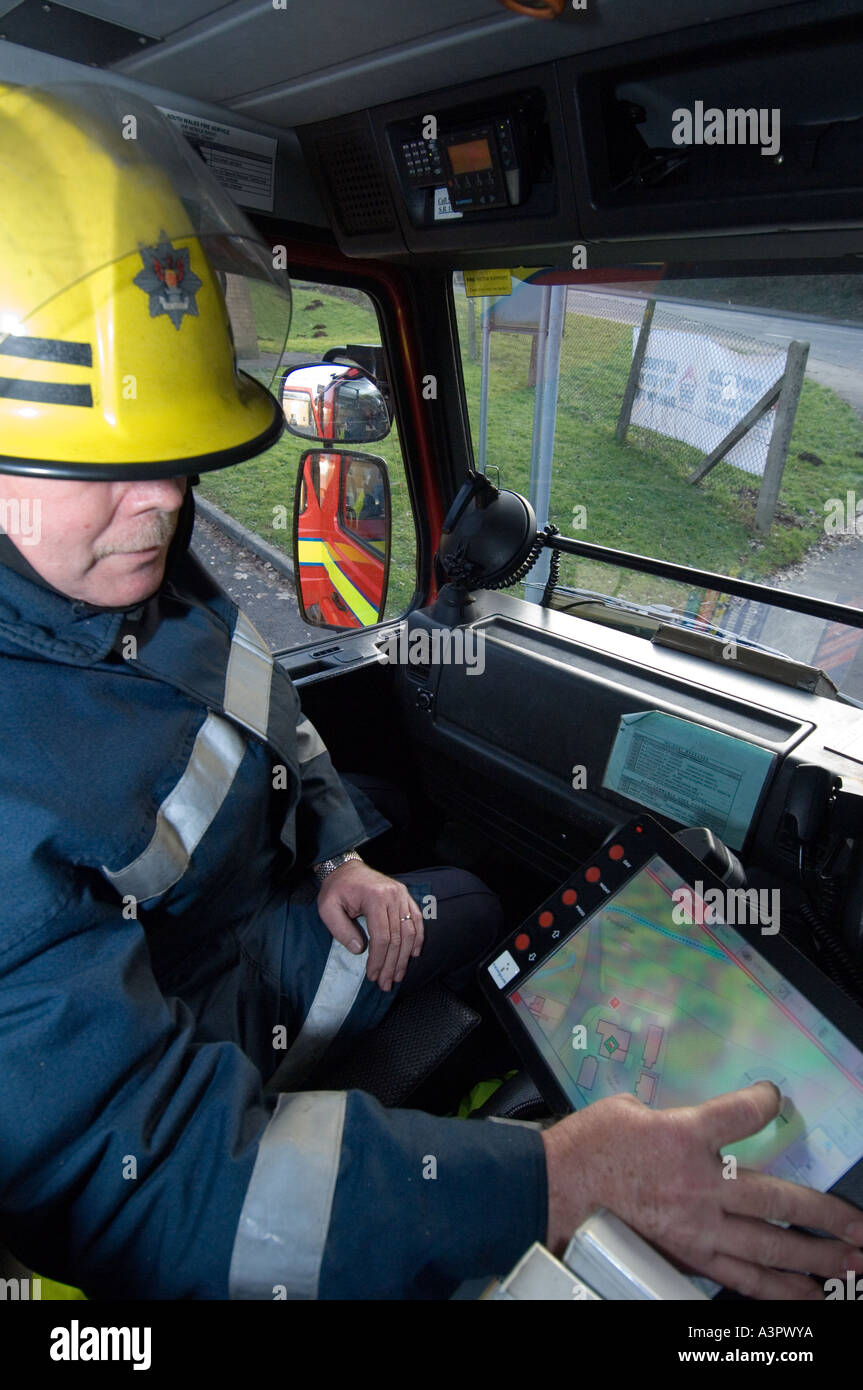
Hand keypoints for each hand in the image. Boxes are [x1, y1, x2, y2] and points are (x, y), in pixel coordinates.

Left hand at [316, 860, 423, 991]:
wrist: (345, 867)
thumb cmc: (336, 889)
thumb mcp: (327, 908)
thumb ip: (341, 930)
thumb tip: (360, 950)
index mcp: (375, 897)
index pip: (382, 936)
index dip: (379, 960)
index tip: (372, 976)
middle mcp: (393, 895)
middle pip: (398, 937)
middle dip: (392, 964)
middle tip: (386, 984)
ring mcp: (402, 894)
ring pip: (410, 931)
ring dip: (405, 957)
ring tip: (399, 976)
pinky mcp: (405, 895)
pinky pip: (417, 919)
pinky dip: (418, 938)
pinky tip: (414, 955)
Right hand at [541, 1080, 862, 1299]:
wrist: (552, 1192)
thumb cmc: (585, 1149)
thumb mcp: (627, 1110)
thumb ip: (666, 1115)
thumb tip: (681, 1118)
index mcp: (684, 1136)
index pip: (743, 1114)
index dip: (765, 1103)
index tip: (774, 1098)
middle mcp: (700, 1186)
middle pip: (780, 1200)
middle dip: (827, 1215)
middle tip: (860, 1226)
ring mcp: (697, 1229)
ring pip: (770, 1249)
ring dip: (816, 1259)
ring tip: (850, 1264)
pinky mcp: (687, 1259)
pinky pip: (741, 1280)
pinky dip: (775, 1291)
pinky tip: (801, 1296)